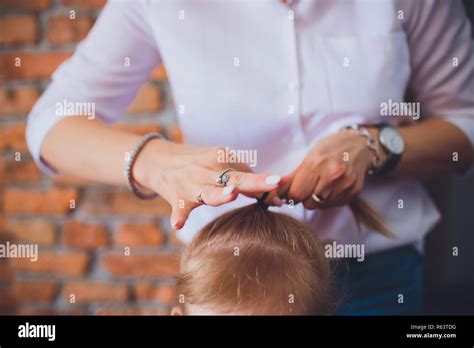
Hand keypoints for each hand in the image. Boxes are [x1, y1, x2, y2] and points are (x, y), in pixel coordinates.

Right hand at [133, 139, 283, 228]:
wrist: (158, 160)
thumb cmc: (198, 165)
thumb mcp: (219, 162)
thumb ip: (242, 177)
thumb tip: (273, 196)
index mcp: (221, 158)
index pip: (247, 174)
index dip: (266, 184)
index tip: (282, 191)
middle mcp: (208, 170)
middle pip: (234, 179)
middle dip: (254, 183)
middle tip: (273, 184)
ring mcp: (192, 184)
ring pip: (209, 192)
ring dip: (220, 194)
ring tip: (231, 194)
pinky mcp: (176, 196)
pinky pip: (179, 209)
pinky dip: (179, 216)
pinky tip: (178, 224)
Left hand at [283, 128, 386, 208]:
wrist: (359, 145)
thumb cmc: (330, 149)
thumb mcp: (309, 157)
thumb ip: (292, 176)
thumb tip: (273, 189)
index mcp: (317, 163)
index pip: (296, 194)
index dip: (292, 195)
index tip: (293, 190)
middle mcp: (333, 174)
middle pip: (309, 203)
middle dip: (305, 198)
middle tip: (309, 186)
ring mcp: (345, 184)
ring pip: (321, 206)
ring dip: (318, 199)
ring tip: (322, 185)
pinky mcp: (354, 191)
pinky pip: (334, 205)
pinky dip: (330, 199)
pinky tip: (333, 186)